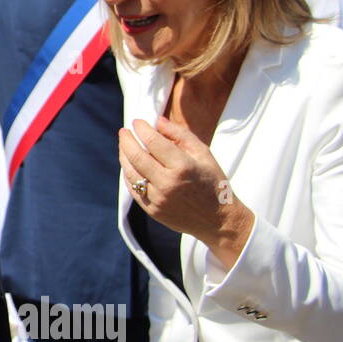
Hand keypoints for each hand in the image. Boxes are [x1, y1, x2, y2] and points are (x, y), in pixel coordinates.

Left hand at [119, 116, 253, 264]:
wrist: (218, 220)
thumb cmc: (212, 182)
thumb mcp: (203, 154)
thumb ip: (180, 135)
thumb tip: (157, 121)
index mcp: (183, 167)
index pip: (154, 142)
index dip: (142, 129)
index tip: (137, 121)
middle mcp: (168, 183)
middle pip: (137, 156)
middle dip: (127, 140)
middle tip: (124, 131)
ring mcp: (158, 199)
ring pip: (131, 173)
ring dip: (124, 156)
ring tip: (124, 145)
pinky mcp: (152, 210)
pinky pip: (133, 189)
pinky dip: (128, 174)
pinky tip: (129, 164)